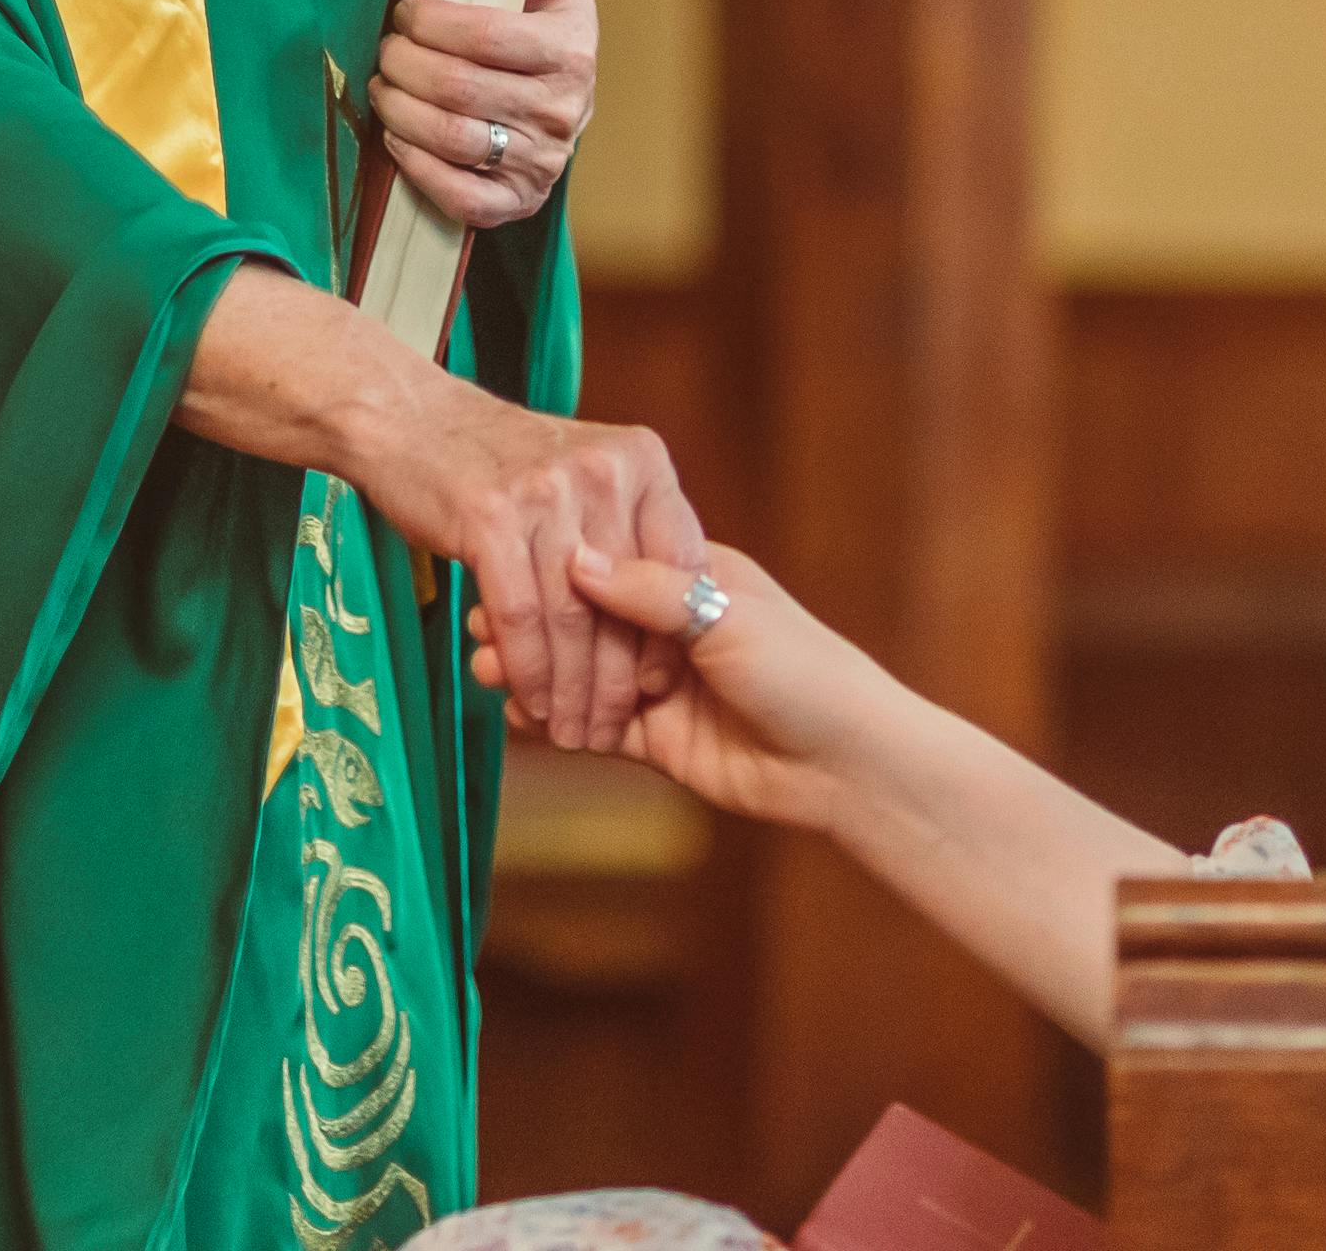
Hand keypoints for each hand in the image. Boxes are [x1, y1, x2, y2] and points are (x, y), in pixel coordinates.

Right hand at [363, 381, 699, 754]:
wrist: (412, 419)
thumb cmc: (500, 459)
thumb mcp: (587, 476)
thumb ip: (628, 534)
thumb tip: (659, 625)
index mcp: (642, 460)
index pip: (678, 565)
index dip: (669, 635)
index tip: (658, 688)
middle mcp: (605, 472)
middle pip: (624, 600)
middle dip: (616, 682)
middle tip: (608, 728)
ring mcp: (547, 493)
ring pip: (572, 618)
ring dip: (570, 690)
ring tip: (569, 732)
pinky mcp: (493, 520)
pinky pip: (520, 616)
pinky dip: (527, 669)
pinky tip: (527, 701)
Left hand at [370, 0, 600, 231]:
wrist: (562, 111)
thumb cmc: (545, 33)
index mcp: (569, 53)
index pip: (487, 36)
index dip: (432, 23)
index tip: (405, 11)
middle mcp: (560, 112)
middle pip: (459, 88)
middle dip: (404, 64)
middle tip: (384, 49)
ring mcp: (539, 163)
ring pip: (452, 139)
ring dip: (400, 111)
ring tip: (381, 87)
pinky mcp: (516, 203)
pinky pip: (460, 197)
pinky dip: (418, 168)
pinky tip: (396, 138)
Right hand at [466, 542, 889, 837]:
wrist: (847, 765)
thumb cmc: (803, 670)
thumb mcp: (724, 615)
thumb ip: (649, 590)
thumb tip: (573, 559)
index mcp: (695, 577)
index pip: (614, 562)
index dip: (560, 568)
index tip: (505, 566)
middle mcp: (674, 626)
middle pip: (589, 618)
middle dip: (535, 622)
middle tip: (478, 627)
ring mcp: (662, 683)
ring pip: (584, 670)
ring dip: (536, 671)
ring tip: (485, 671)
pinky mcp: (657, 739)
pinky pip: (593, 725)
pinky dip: (553, 721)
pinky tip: (515, 713)